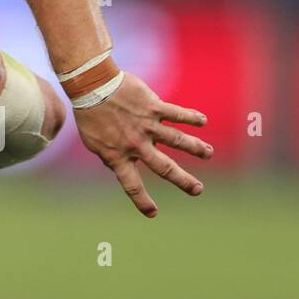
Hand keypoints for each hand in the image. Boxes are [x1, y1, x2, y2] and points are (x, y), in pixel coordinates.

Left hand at [72, 68, 212, 216]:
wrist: (91, 86)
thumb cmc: (90, 114)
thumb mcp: (93, 142)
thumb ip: (110, 156)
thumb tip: (119, 167)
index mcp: (118, 155)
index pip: (131, 184)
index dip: (141, 200)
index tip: (153, 213)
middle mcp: (135, 144)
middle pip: (164, 167)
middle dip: (183, 180)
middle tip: (198, 190)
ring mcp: (146, 125)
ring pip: (177, 140)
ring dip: (195, 148)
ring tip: (208, 153)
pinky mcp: (153, 107)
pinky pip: (177, 113)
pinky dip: (191, 117)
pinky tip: (202, 120)